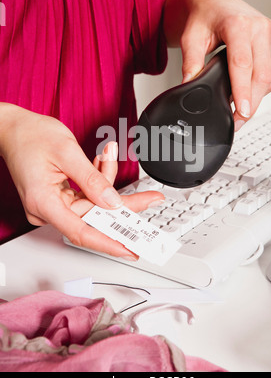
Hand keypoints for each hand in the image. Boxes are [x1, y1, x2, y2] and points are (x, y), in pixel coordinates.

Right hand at [0, 105, 163, 258]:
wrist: (14, 128)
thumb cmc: (31, 136)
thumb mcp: (67, 152)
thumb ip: (92, 179)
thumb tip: (112, 202)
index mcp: (43, 202)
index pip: (81, 232)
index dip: (109, 243)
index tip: (132, 249)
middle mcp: (46, 209)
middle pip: (93, 216)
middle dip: (122, 204)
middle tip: (149, 198)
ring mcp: (52, 204)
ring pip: (92, 203)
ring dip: (106, 181)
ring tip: (109, 155)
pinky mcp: (58, 197)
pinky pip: (85, 194)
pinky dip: (96, 179)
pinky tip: (99, 161)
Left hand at [163, 0, 270, 129]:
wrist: (213, 1)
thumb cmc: (203, 16)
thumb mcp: (190, 40)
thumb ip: (190, 64)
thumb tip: (190, 87)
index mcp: (238, 24)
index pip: (243, 66)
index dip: (242, 92)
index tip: (241, 112)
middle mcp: (260, 26)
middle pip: (262, 76)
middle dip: (251, 103)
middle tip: (236, 120)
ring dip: (258, 96)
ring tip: (240, 104)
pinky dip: (265, 85)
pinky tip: (249, 87)